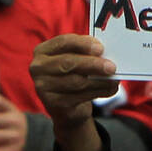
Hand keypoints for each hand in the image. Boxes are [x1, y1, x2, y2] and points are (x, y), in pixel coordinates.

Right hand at [30, 34, 118, 150]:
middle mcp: (38, 68)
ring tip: (114, 79)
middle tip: (112, 67)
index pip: (63, 42)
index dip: (83, 44)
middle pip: (68, 62)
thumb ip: (85, 54)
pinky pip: (80, 96)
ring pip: (76, 81)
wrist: (67, 108)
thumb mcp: (75, 62)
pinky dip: (99, 91)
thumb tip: (106, 54)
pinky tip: (111, 89)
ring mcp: (43, 86)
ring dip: (99, 80)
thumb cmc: (73, 77)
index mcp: (42, 51)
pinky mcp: (54, 103)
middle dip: (92, 64)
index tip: (100, 48)